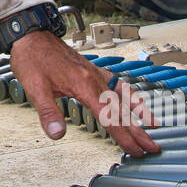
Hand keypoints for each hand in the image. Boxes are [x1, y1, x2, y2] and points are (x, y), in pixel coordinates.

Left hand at [8, 30, 160, 156]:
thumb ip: (48, 113)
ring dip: (139, 112)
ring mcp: (96, 73)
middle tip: (152, 148)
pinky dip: (129, 94)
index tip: (135, 150)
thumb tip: (57, 135)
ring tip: (154, 126)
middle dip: (138, 131)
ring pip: (124, 95)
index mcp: (84, 85)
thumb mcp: (35, 88)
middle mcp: (95, 79)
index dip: (123, 136)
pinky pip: (117, 84)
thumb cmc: (33, 59)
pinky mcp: (93, 70)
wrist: (32, 35)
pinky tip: (134, 101)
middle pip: (122, 109)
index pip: (109, 117)